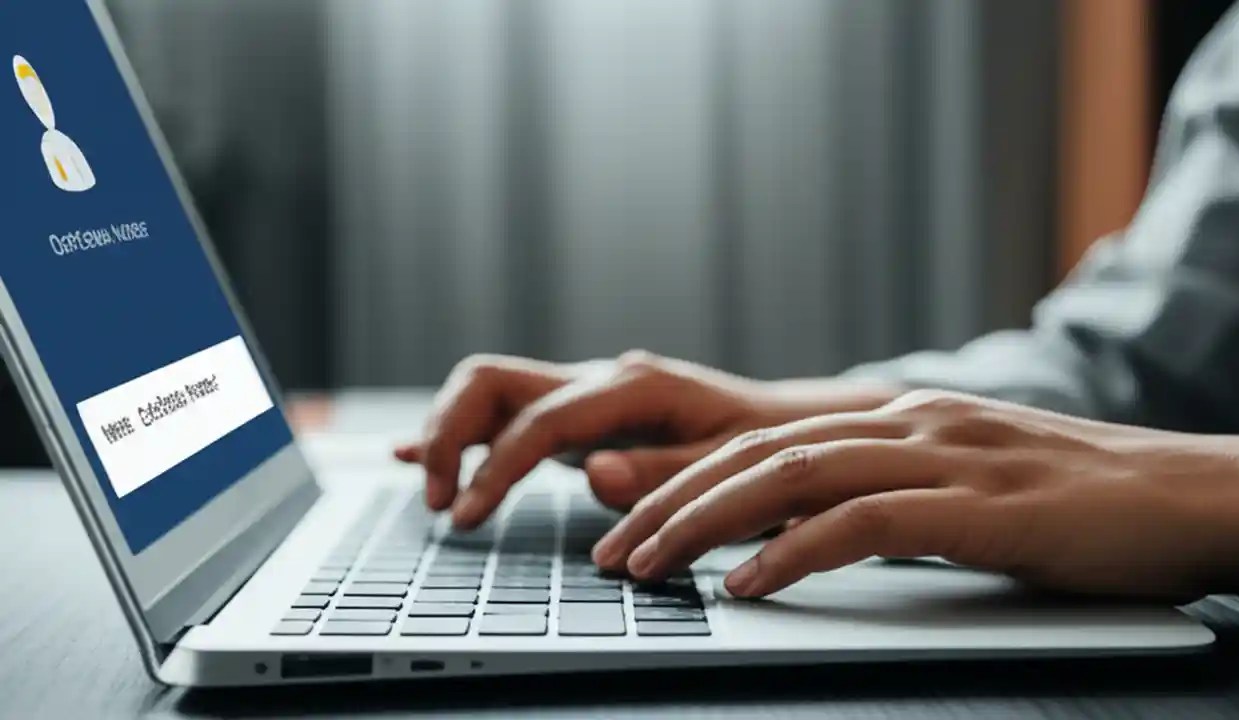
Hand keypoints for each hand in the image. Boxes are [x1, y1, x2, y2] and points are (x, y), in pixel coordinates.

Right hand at [395, 352, 902, 527]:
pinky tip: (417, 457)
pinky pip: (506, 415)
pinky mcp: (578, 418)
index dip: (495, 468)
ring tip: (433, 493)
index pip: (539, 419)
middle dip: (449, 433)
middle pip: (492, 381)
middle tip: (441, 503)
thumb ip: (661, 472)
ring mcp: (584, 395)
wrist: (785, 429)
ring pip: (490, 391)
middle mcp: (599, 380)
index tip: (469, 517)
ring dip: (449, 434)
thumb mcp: (729, 467)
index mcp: (632, 386)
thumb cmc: (765, 451)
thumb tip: (596, 472)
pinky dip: (463, 435)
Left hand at [593, 390, 1238, 600]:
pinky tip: (745, 587)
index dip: (687, 481)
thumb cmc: (1079, 503)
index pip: (765, 441)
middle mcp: (908, 421)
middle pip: (758, 453)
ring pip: (791, 477)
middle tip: (615, 554)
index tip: (631, 523)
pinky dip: (793, 554)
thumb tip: (814, 530)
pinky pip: (862, 524)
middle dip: (671, 503)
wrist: (1193, 492)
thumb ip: (892, 491)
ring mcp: (943, 456)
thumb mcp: (967, 485)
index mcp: (899, 415)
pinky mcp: (979, 505)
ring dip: (707, 525)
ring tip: (651, 569)